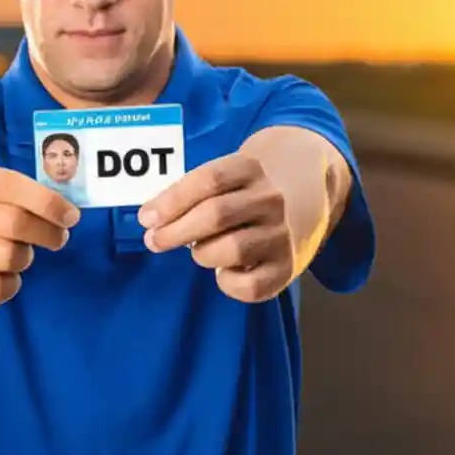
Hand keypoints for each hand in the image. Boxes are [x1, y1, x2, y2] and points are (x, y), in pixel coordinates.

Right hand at [0, 164, 80, 311]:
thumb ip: (26, 195)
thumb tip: (67, 212)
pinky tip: (1, 276)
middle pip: (15, 222)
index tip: (70, 216)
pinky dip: (10, 285)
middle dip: (47, 232)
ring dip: (24, 258)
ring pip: (10, 256)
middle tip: (58, 238)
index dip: (48, 201)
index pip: (12, 184)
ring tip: (16, 255)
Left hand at [138, 153, 294, 303]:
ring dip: (203, 253)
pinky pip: (252, 286)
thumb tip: (151, 218)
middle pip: (216, 215)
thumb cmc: (247, 186)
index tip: (146, 218)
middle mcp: (271, 199)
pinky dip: (228, 283)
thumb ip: (192, 191)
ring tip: (199, 250)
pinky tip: (222, 272)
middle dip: (175, 232)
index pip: (208, 180)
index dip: (172, 201)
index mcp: (250, 168)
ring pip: (233, 249)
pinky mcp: (288, 266)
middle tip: (154, 240)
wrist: (307, 188)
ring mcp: (282, 233)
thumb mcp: (228, 172)